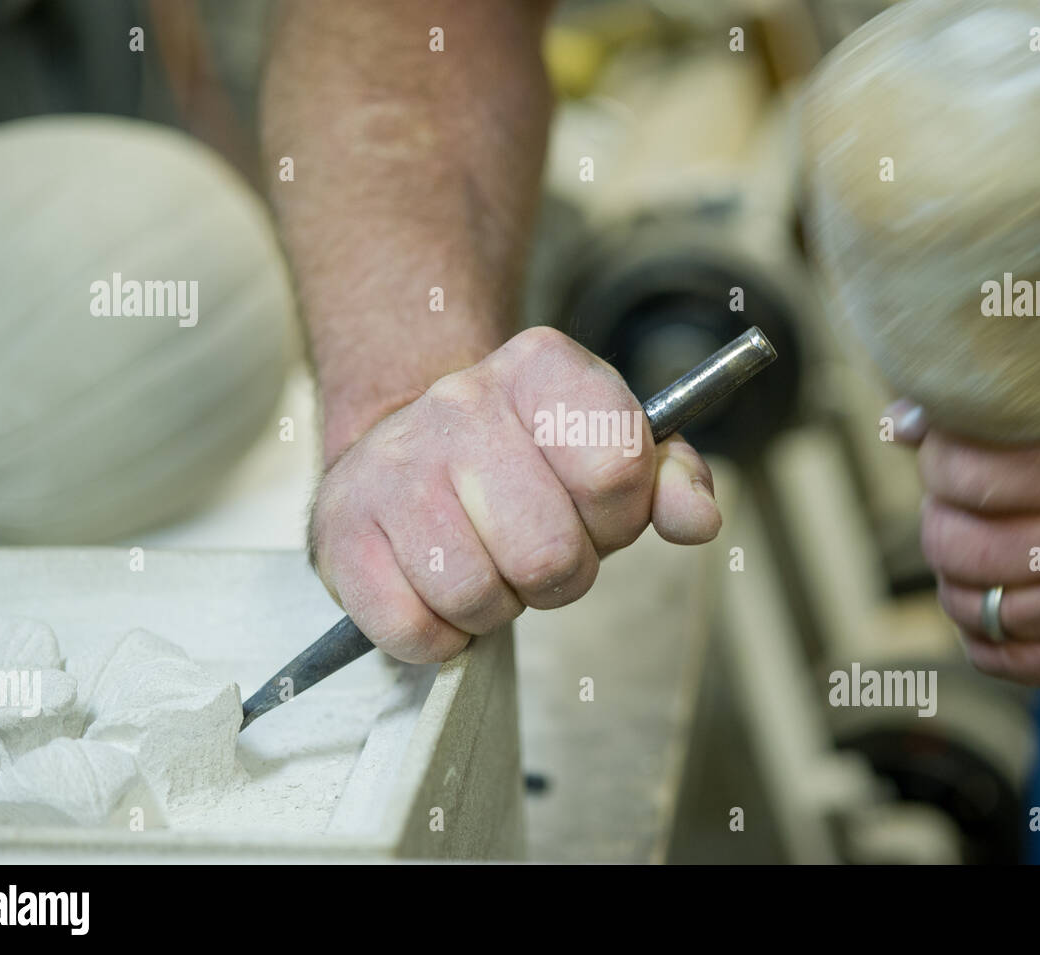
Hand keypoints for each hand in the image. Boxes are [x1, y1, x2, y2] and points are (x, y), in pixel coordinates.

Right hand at [310, 326, 720, 662]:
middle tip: (537, 552)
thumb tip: (698, 520)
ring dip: (497, 605)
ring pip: (480, 595)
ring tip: (485, 563)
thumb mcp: (607, 446)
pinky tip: (437, 591)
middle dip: (560, 575)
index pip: (617, 468)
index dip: (619, 517)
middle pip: (552, 552)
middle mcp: (460, 402)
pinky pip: (414, 629)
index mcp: (540, 367)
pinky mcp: (341, 528)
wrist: (401, 443)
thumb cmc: (522, 458)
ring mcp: (393, 465)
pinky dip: (439, 635)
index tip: (596, 512)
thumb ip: (667, 480)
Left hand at [888, 364, 1039, 685]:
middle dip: (937, 516)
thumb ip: (1001, 402)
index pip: (964, 472)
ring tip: (972, 541)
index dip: (938, 459)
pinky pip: (999, 656)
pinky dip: (978, 627)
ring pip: (967, 603)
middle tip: (953, 500)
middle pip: (955, 544)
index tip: (946, 450)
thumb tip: (900, 425)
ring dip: (953, 572)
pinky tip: (993, 592)